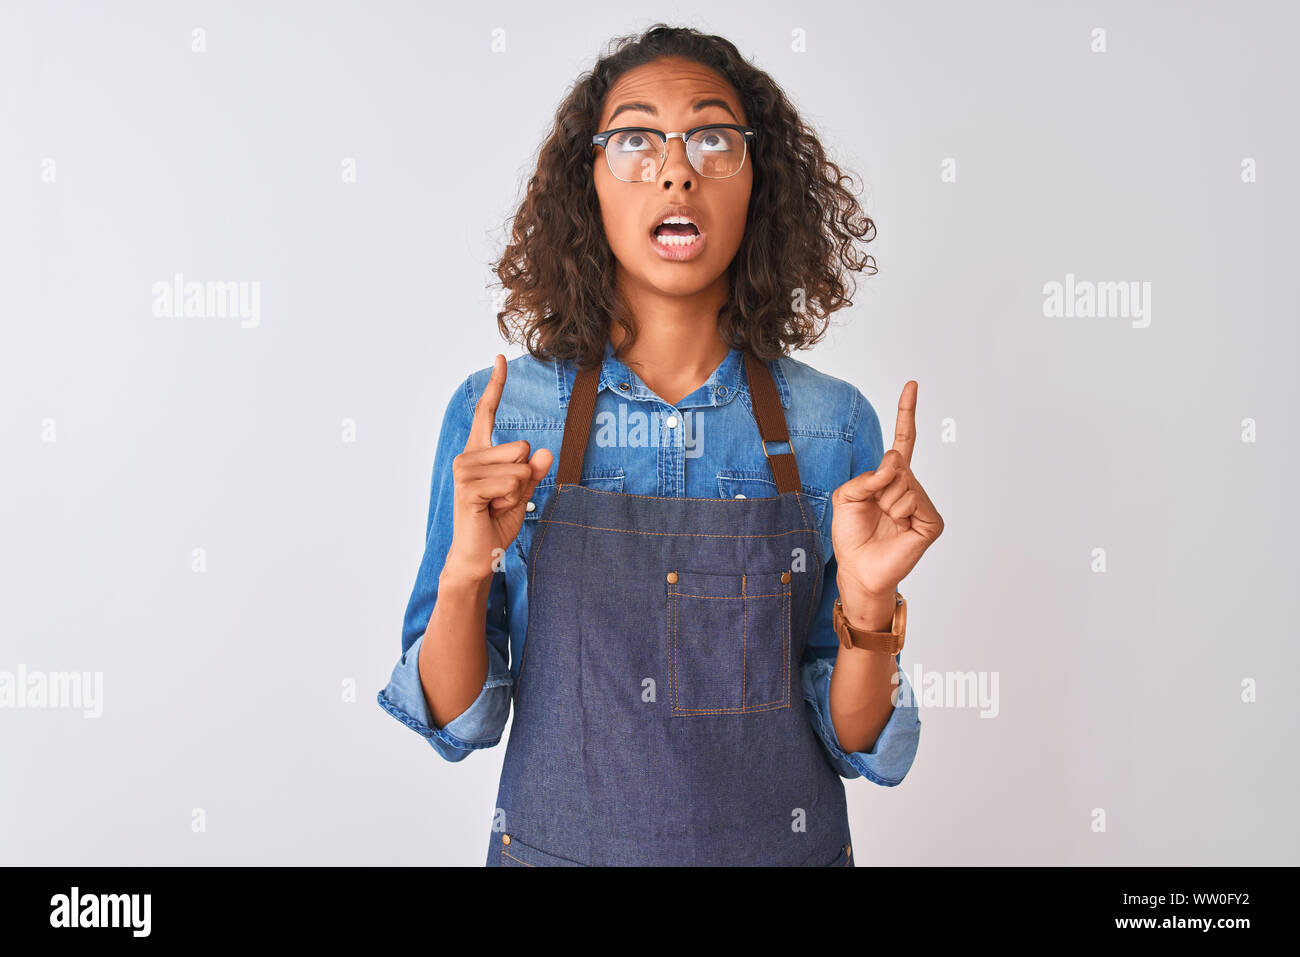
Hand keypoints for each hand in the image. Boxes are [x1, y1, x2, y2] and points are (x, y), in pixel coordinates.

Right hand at [444, 355, 552, 583]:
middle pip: (522, 447)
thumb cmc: (496, 522)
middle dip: (524, 477)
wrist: (479, 555)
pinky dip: (511, 499)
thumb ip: (532, 471)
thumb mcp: (523, 492)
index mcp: (479, 452)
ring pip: (520, 466)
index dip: (497, 385)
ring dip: (517, 491)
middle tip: (502, 499)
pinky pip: (512, 482)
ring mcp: (464, 470)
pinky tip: (492, 510)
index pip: (488, 412)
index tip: (501, 358)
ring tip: (496, 505)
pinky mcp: (467, 487)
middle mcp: (467, 456)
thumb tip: (545, 452)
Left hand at [831, 380, 943, 603]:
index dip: (907, 413)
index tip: (912, 385)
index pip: (903, 440)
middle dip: (876, 485)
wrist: (857, 568)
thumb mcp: (844, 497)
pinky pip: (913, 501)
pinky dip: (898, 513)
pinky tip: (899, 528)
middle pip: (896, 463)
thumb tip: (892, 468)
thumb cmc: (851, 534)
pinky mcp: (932, 521)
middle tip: (874, 510)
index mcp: (890, 477)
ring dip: (885, 503)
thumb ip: (864, 476)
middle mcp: (910, 486)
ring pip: (903, 483)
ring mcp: (923, 503)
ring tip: (884, 521)